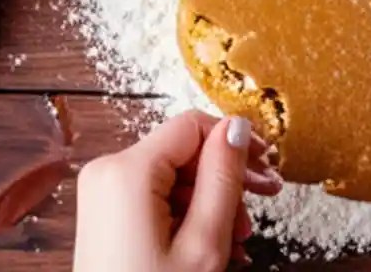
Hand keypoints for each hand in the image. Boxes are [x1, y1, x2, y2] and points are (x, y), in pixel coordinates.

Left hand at [73, 111, 282, 271]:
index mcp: (126, 171)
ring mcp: (103, 194)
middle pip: (183, 151)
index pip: (191, 126)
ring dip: (212, 201)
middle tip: (267, 198)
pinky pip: (156, 198)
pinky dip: (188, 215)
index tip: (268, 163)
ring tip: (239, 238)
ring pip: (173, 177)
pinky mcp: (106, 215)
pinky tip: (215, 244)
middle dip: (227, 177)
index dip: (235, 139)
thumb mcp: (203, 242)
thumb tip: (236, 127)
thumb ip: (222, 178)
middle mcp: (107, 173)